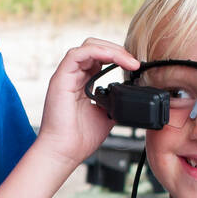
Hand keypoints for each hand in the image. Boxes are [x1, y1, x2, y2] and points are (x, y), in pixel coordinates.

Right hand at [35, 38, 138, 168]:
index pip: (100, 58)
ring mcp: (66, 75)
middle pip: (96, 47)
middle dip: (118, 50)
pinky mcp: (60, 78)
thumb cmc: (79, 138)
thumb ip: (116, 102)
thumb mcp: (106, 115)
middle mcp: (74, 76)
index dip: (119, 57)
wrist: (64, 152)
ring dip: (111, 50)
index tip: (135, 67)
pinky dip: (98, 52)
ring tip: (128, 61)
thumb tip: (132, 97)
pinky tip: (113, 58)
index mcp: (83, 83)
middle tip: (134, 62)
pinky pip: (78, 54)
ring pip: (88, 46)